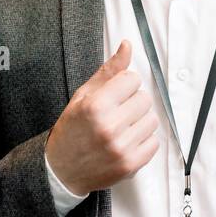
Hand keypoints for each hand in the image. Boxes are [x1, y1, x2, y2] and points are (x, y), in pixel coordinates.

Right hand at [45, 39, 158, 195]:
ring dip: (139, 122)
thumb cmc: (72, 130)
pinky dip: (143, 141)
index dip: (124, 85)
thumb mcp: (83, 96)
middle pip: (145, 99)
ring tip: (121, 128)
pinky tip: (126, 142)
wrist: (61, 170)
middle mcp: (110, 126)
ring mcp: (121, 147)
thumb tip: (127, 46)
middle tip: (116, 113)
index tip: (114, 95)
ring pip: (152, 120)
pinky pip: (154, 142)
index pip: (133, 79)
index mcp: (96, 105)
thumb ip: (109, 71)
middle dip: (132, 103)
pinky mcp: (131, 164)